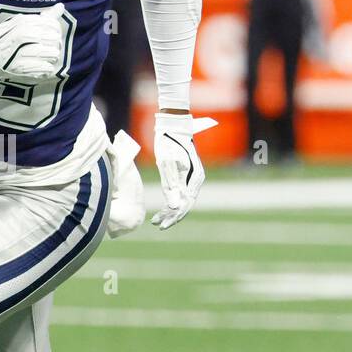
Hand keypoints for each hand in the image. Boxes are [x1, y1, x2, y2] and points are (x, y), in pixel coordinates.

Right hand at [0, 3, 65, 83]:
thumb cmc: (6, 38)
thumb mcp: (21, 23)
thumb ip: (43, 17)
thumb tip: (61, 6)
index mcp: (23, 22)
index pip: (50, 24)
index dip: (56, 30)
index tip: (53, 34)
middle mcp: (23, 35)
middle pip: (53, 39)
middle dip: (55, 44)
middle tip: (51, 46)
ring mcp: (22, 52)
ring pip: (51, 54)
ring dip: (52, 56)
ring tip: (48, 56)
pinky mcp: (21, 67)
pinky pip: (44, 68)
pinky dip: (47, 68)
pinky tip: (44, 66)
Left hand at [152, 112, 216, 229]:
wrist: (172, 126)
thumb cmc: (168, 142)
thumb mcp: (166, 163)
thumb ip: (170, 185)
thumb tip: (173, 206)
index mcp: (195, 177)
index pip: (186, 203)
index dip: (174, 216)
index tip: (162, 224)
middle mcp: (195, 180)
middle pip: (184, 204)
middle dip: (171, 216)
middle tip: (158, 225)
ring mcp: (191, 178)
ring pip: (181, 200)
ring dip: (169, 211)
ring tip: (156, 220)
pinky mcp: (184, 175)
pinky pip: (178, 193)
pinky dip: (169, 201)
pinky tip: (161, 209)